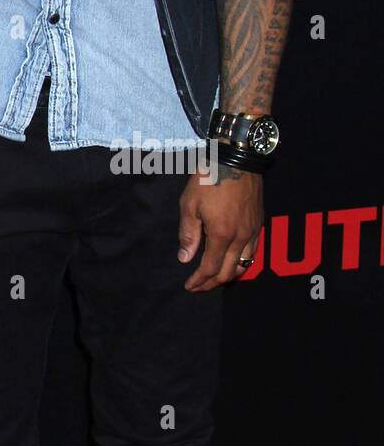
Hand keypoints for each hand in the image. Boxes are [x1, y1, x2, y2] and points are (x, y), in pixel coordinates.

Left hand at [178, 168, 262, 291]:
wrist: (237, 159)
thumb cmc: (209, 178)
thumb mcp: (190, 204)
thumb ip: (189, 234)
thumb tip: (185, 259)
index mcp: (222, 234)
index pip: (211, 268)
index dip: (200, 280)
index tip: (189, 286)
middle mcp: (241, 238)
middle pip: (229, 272)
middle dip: (212, 283)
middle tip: (198, 286)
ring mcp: (253, 232)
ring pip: (244, 265)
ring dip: (228, 275)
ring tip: (214, 277)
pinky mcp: (259, 224)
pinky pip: (253, 253)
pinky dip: (241, 263)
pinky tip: (231, 260)